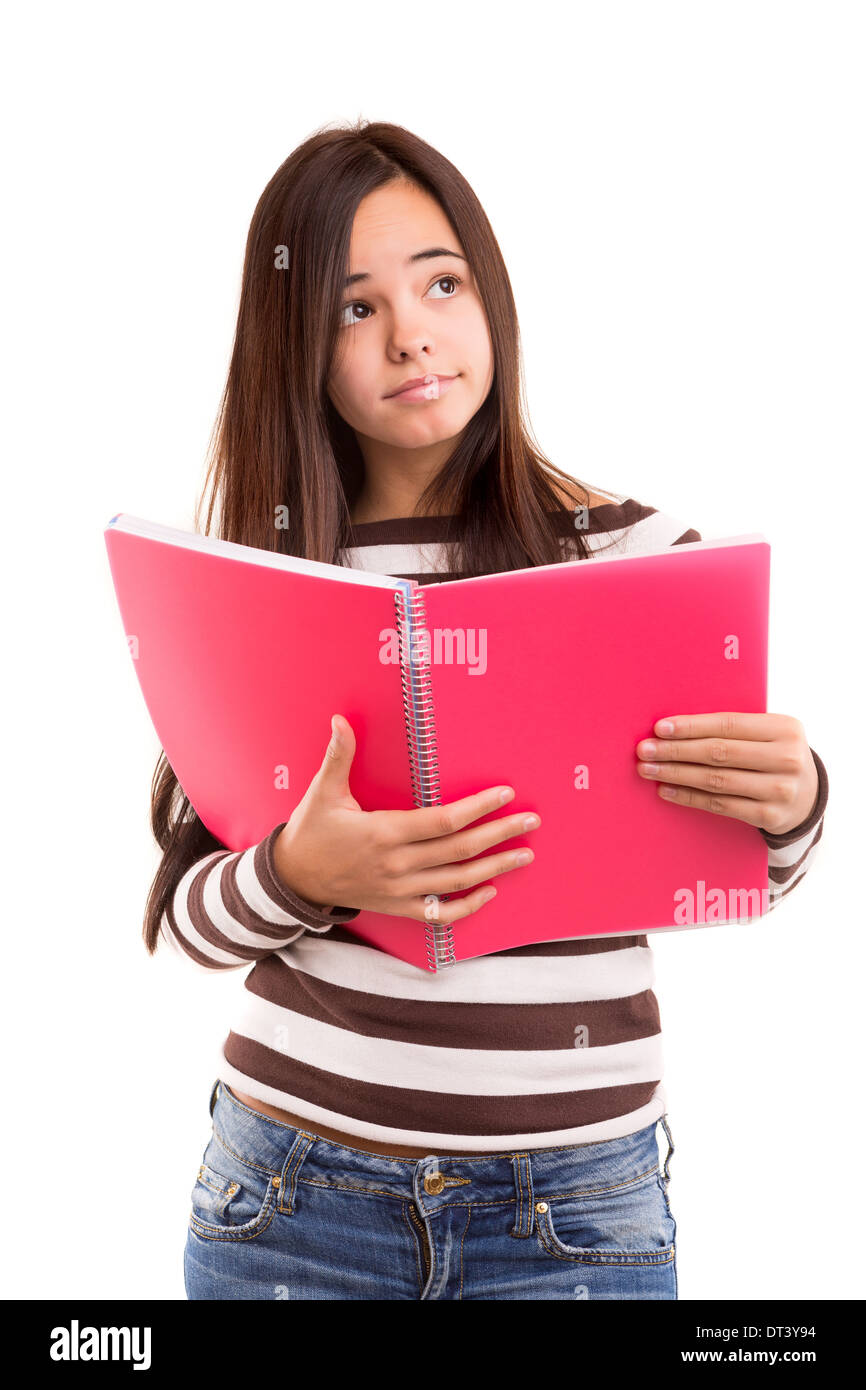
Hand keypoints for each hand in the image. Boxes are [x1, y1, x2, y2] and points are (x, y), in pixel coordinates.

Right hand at [273, 714, 540, 924]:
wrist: (294, 879)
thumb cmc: (311, 830)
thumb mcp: (322, 792)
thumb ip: (338, 756)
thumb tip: (341, 719)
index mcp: (383, 832)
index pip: (443, 821)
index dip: (478, 808)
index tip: (505, 794)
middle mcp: (397, 865)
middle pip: (460, 851)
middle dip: (500, 834)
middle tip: (532, 821)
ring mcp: (399, 890)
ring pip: (457, 882)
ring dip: (495, 868)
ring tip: (525, 854)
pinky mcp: (397, 907)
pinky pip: (439, 914)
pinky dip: (467, 906)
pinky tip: (490, 892)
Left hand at [635, 712, 819, 835]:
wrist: (807, 796)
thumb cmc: (772, 756)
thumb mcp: (766, 735)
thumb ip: (732, 729)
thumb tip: (672, 728)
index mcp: (785, 728)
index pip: (728, 724)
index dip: (691, 726)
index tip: (660, 728)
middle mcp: (787, 758)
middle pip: (719, 752)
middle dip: (676, 750)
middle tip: (645, 750)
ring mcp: (780, 790)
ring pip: (716, 780)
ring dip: (676, 774)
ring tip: (648, 770)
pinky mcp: (770, 816)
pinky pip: (720, 805)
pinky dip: (689, 797)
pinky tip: (666, 790)